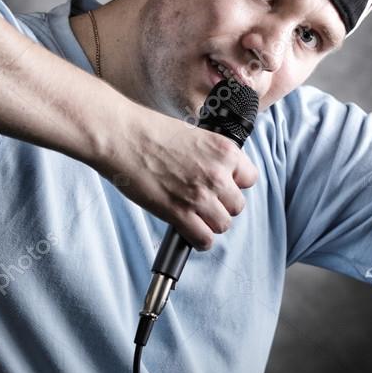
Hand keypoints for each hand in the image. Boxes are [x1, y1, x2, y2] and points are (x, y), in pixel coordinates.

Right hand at [95, 109, 258, 250]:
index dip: (234, 184)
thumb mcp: (194, 135)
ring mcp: (199, 196)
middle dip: (222, 205)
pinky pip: (203, 239)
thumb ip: (211, 156)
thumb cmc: (149, 131)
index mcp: (224, 150)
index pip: (250, 179)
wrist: (121, 136)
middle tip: (205, 201)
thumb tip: (218, 175)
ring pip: (223, 225)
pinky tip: (189, 231)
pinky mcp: (179, 213)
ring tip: (195, 216)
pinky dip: (198, 240)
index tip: (223, 186)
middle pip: (237, 206)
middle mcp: (217, 174)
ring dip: (210, 223)